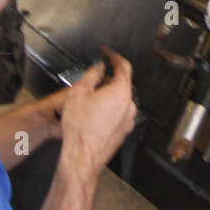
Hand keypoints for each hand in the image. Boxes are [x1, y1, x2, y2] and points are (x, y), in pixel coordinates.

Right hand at [57, 46, 137, 173]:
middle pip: (122, 84)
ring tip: (88, 103)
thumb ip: (92, 75)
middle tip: (92, 80)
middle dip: (108, 79)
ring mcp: (128, 120)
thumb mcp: (79, 93)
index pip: (123, 66)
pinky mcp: (124, 131)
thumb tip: (100, 67)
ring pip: (120, 100)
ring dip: (107, 96)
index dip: (114, 57)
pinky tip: (93, 116)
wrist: (82, 156)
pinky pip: (118, 114)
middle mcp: (129, 105)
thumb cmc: (80, 128)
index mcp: (121, 92)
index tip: (107, 53)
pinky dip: (108, 110)